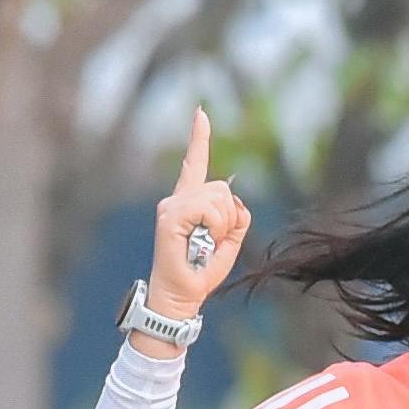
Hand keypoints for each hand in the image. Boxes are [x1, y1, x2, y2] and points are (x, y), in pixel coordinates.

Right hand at [139, 106, 255, 333]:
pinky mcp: (171, 215)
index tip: (200, 113)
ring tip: (205, 244)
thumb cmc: (200, 272)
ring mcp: (171, 206)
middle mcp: (176, 199)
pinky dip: (214, 227)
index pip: (195, 164)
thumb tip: (237, 201)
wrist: (181, 296)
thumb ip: (237, 219)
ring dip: (222, 225)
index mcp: (189, 202)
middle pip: (222, 187)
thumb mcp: (229, 243)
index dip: (199, 137)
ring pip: (219, 198)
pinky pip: (209, 209)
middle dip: (229, 216)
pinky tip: (201, 242)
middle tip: (213, 242)